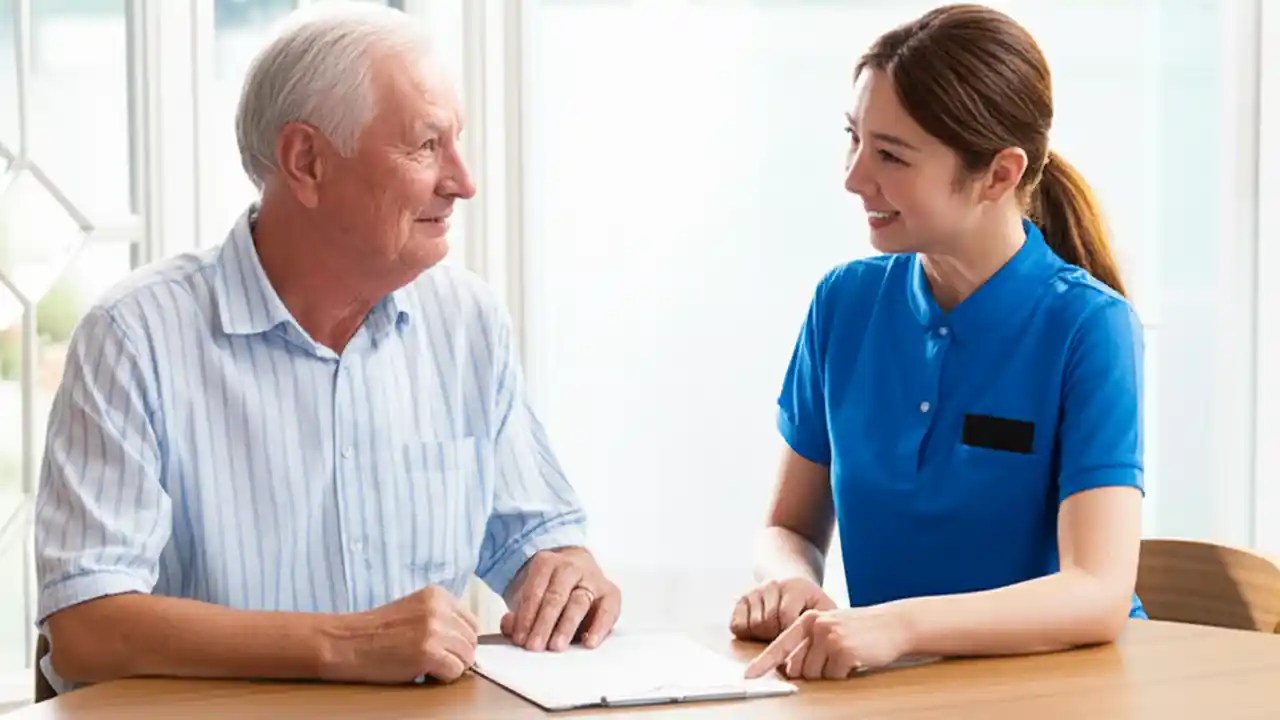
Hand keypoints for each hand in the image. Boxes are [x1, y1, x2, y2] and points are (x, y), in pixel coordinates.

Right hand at [329, 586, 478, 683]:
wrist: (347, 643)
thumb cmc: (377, 632)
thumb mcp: (415, 611)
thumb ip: (442, 618)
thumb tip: (468, 640)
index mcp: (438, 595)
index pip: (471, 622)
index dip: (459, 641)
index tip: (443, 647)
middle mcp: (440, 609)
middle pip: (471, 641)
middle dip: (456, 655)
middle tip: (432, 660)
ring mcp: (435, 630)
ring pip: (467, 658)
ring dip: (449, 667)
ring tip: (425, 665)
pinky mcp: (429, 652)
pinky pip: (455, 672)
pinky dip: (442, 677)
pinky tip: (422, 672)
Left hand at [501, 547, 620, 651]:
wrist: (576, 574)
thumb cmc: (549, 592)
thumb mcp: (529, 598)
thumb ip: (517, 615)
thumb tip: (510, 626)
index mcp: (547, 563)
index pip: (535, 590)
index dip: (526, 616)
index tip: (520, 638)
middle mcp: (571, 567)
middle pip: (556, 596)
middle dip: (544, 623)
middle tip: (535, 646)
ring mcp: (593, 579)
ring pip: (579, 602)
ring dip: (566, 626)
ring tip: (556, 646)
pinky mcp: (611, 593)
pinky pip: (608, 609)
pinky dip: (600, 627)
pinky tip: (589, 642)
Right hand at [730, 578, 836, 641]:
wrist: (790, 579)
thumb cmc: (810, 603)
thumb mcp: (824, 607)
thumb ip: (827, 624)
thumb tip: (824, 648)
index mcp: (796, 587)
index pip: (786, 617)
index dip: (789, 634)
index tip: (796, 642)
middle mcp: (773, 585)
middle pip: (768, 623)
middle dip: (776, 636)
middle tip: (784, 638)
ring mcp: (756, 591)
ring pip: (753, 625)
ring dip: (762, 635)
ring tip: (774, 633)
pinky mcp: (741, 598)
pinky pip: (736, 625)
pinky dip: (746, 633)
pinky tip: (758, 631)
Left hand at [744, 605, 912, 680]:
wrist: (894, 624)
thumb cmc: (862, 629)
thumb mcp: (831, 627)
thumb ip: (809, 643)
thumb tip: (789, 668)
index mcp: (808, 619)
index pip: (779, 645)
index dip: (763, 663)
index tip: (749, 676)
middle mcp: (815, 626)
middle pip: (797, 667)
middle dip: (813, 672)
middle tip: (833, 660)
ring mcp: (828, 637)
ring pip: (815, 675)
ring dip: (830, 673)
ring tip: (846, 656)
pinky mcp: (842, 650)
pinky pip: (834, 677)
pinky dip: (844, 674)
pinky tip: (856, 659)